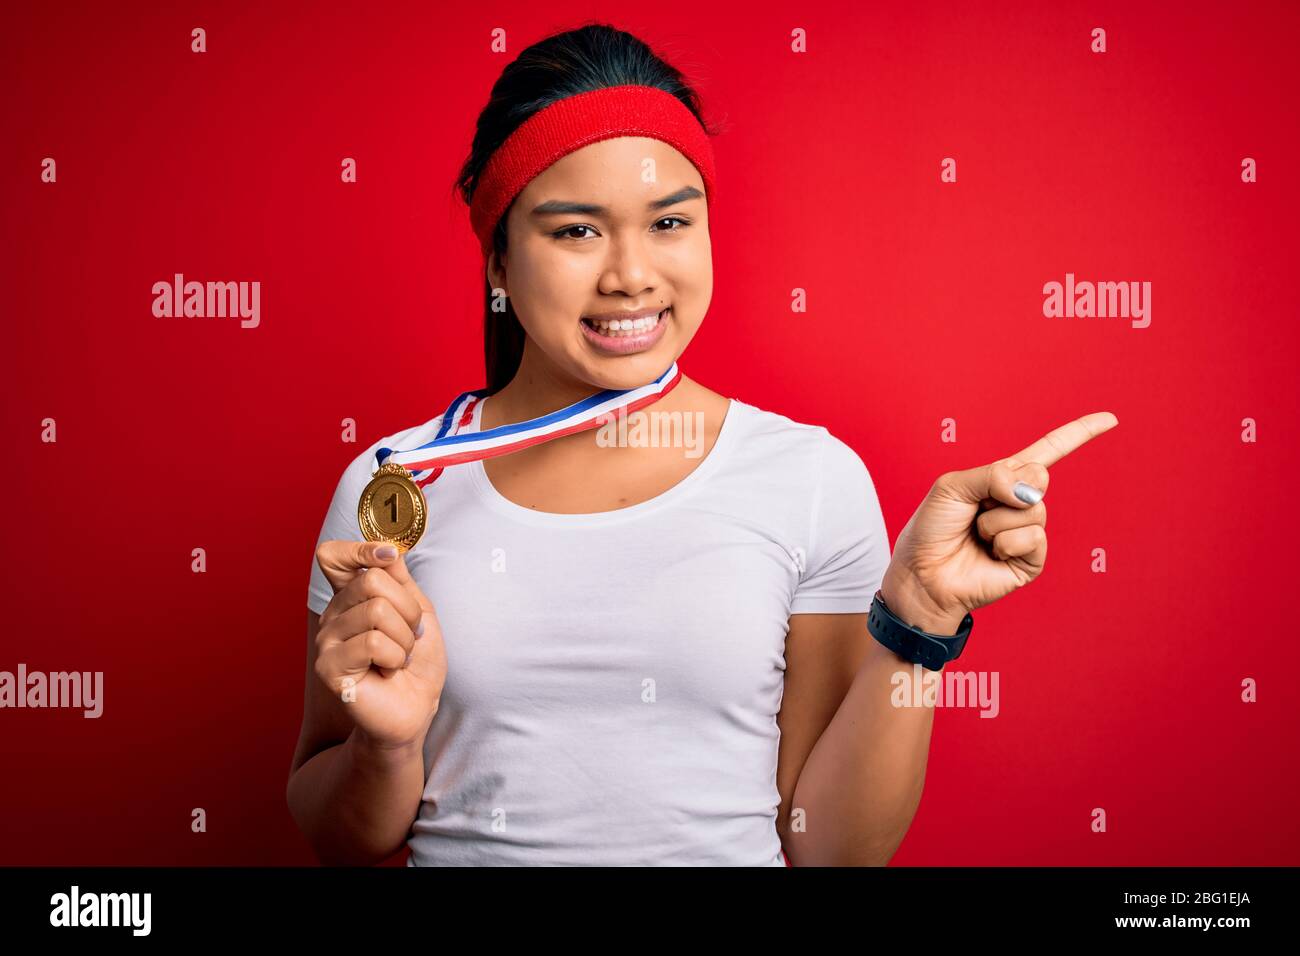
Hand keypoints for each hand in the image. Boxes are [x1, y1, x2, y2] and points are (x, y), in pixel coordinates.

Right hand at [313, 540, 447, 750]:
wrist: (417, 706)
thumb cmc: (416, 661)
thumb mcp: (418, 611)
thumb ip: (400, 579)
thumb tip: (389, 548)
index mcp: (350, 597)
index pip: (332, 556)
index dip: (358, 548)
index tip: (389, 556)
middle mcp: (333, 614)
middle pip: (372, 580)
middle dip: (408, 609)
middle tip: (410, 634)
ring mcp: (327, 639)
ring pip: (377, 611)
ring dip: (404, 637)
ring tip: (399, 656)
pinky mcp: (328, 666)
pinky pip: (373, 642)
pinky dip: (395, 656)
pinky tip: (389, 670)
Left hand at [880, 412, 1118, 633]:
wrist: (922, 575)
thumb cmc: (932, 529)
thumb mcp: (953, 486)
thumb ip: (992, 476)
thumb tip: (1031, 492)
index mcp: (1004, 479)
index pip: (1048, 451)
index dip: (1079, 434)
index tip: (1110, 419)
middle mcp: (1021, 503)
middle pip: (1040, 476)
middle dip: (1006, 487)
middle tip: (978, 509)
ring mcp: (1028, 532)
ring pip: (1034, 509)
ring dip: (996, 521)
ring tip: (978, 534)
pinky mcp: (1031, 560)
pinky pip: (1033, 538)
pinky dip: (1005, 543)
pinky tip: (991, 553)